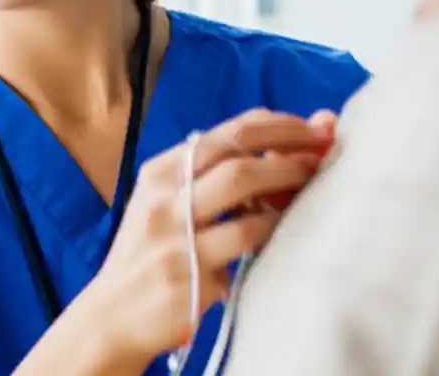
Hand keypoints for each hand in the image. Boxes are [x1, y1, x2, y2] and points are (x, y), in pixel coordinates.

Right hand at [87, 108, 333, 369]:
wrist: (115, 314)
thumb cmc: (150, 257)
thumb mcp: (166, 208)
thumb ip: (210, 182)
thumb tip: (280, 148)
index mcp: (159, 173)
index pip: (224, 133)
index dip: (273, 124)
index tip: (309, 127)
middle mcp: (164, 194)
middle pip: (235, 148)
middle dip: (288, 141)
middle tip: (324, 145)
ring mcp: (175, 230)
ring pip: (241, 183)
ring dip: (287, 174)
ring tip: (314, 178)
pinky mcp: (190, 267)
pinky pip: (245, 235)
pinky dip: (273, 224)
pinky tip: (289, 225)